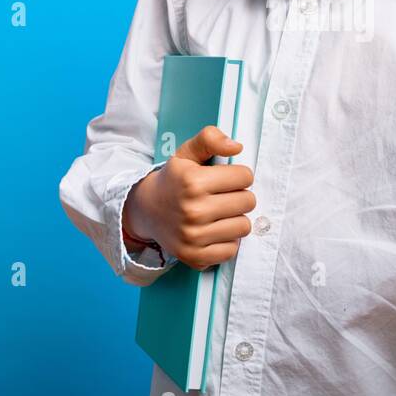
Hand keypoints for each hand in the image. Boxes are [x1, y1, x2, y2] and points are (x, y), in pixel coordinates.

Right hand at [121, 125, 255, 269]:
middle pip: (248, 202)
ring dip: (235, 219)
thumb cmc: (174, 180)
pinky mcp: (195, 256)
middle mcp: (193, 210)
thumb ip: (210, 139)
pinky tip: (213, 231)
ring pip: (243, 227)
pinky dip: (226, 241)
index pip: (245, 177)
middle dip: (239, 196)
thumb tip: (236, 147)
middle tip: (223, 196)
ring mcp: (194, 236)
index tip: (226, 178)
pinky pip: (231, 250)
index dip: (238, 175)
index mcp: (193, 182)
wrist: (147, 210)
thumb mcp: (186, 153)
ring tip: (219, 214)